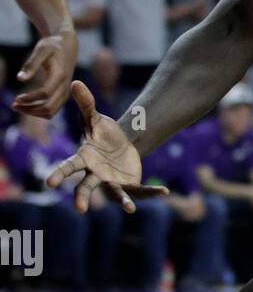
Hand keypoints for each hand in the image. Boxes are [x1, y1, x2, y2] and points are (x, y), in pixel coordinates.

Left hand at [13, 29, 78, 117]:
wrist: (67, 47)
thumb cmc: (52, 46)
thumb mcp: (41, 50)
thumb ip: (31, 64)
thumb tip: (20, 79)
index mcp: (60, 75)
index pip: (45, 93)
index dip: (30, 98)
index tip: (16, 98)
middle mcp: (66, 86)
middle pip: (49, 107)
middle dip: (30, 109)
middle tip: (13, 105)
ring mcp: (66, 93)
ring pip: (50, 112)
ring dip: (33, 112)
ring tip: (17, 106)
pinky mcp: (63, 96)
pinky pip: (52, 110)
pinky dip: (38, 111)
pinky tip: (26, 105)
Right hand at [46, 81, 168, 212]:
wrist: (121, 145)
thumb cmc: (102, 134)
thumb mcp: (95, 118)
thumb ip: (86, 103)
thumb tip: (75, 82)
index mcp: (84, 159)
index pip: (69, 166)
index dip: (59, 174)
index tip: (49, 182)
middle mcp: (95, 175)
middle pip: (86, 187)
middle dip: (82, 197)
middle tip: (79, 209)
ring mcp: (112, 182)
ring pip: (116, 194)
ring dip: (122, 201)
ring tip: (130, 209)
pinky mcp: (129, 184)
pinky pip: (140, 190)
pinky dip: (152, 191)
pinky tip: (165, 191)